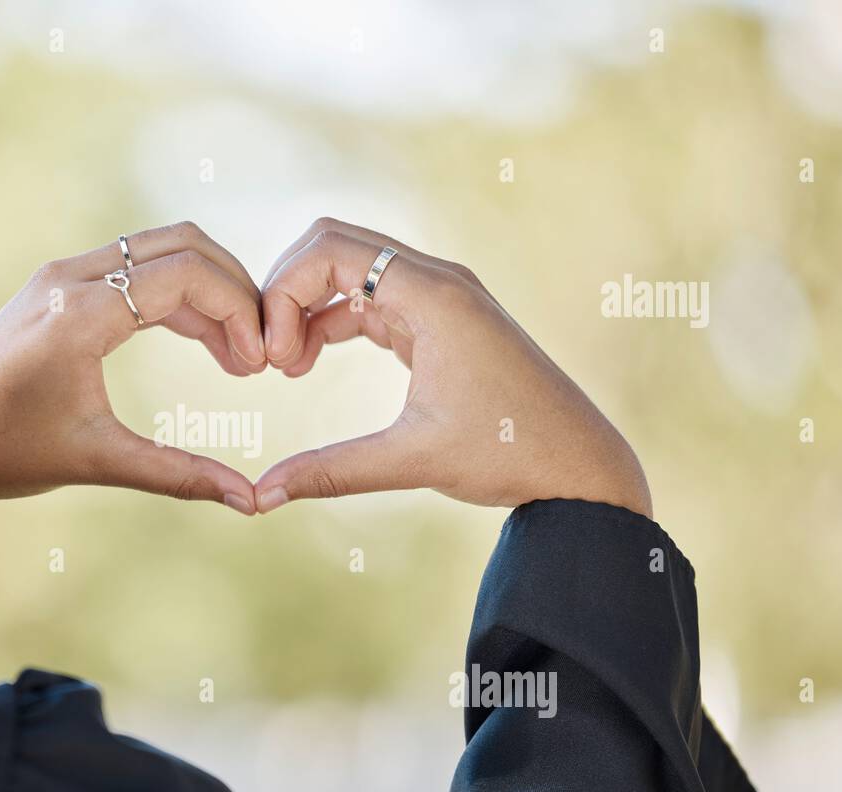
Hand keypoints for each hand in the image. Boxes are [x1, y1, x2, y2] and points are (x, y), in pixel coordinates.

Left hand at [0, 222, 267, 512]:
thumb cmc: (2, 451)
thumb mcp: (98, 462)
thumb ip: (180, 475)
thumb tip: (249, 502)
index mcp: (80, 312)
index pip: (187, 276)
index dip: (239, 312)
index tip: (258, 364)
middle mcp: (70, 277)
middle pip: (182, 244)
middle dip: (233, 290)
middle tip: (257, 351)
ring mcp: (60, 275)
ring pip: (159, 250)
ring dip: (207, 290)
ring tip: (235, 353)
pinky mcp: (56, 285)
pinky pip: (134, 268)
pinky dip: (175, 293)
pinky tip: (199, 340)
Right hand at [253, 218, 652, 517]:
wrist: (579, 464)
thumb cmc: (510, 455)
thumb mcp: (413, 460)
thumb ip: (331, 471)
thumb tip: (262, 498)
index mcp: (434, 295)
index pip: (330, 250)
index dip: (283, 293)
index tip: (274, 359)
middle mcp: (438, 280)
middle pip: (334, 243)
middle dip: (287, 291)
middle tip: (270, 355)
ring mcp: (441, 295)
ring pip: (350, 268)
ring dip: (307, 305)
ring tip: (287, 365)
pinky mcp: (441, 318)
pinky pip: (371, 296)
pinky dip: (332, 320)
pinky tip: (310, 361)